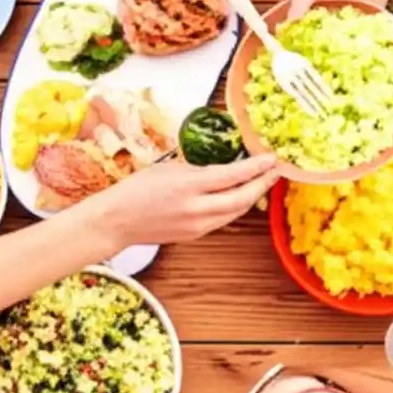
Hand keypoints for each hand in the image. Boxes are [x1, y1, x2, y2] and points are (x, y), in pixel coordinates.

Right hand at [90, 155, 277, 244]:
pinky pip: (223, 219)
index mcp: (189, 186)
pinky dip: (235, 206)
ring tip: (262, 182)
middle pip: (242, 198)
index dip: (256, 167)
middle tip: (274, 172)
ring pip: (236, 212)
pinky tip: (239, 196)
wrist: (117, 221)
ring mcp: (198, 225)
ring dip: (252, 196)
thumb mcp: (169, 168)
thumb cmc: (137, 189)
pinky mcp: (196, 235)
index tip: (270, 158)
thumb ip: (199, 169)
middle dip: (262, 184)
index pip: (233, 175)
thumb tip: (224, 167)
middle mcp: (197, 208)